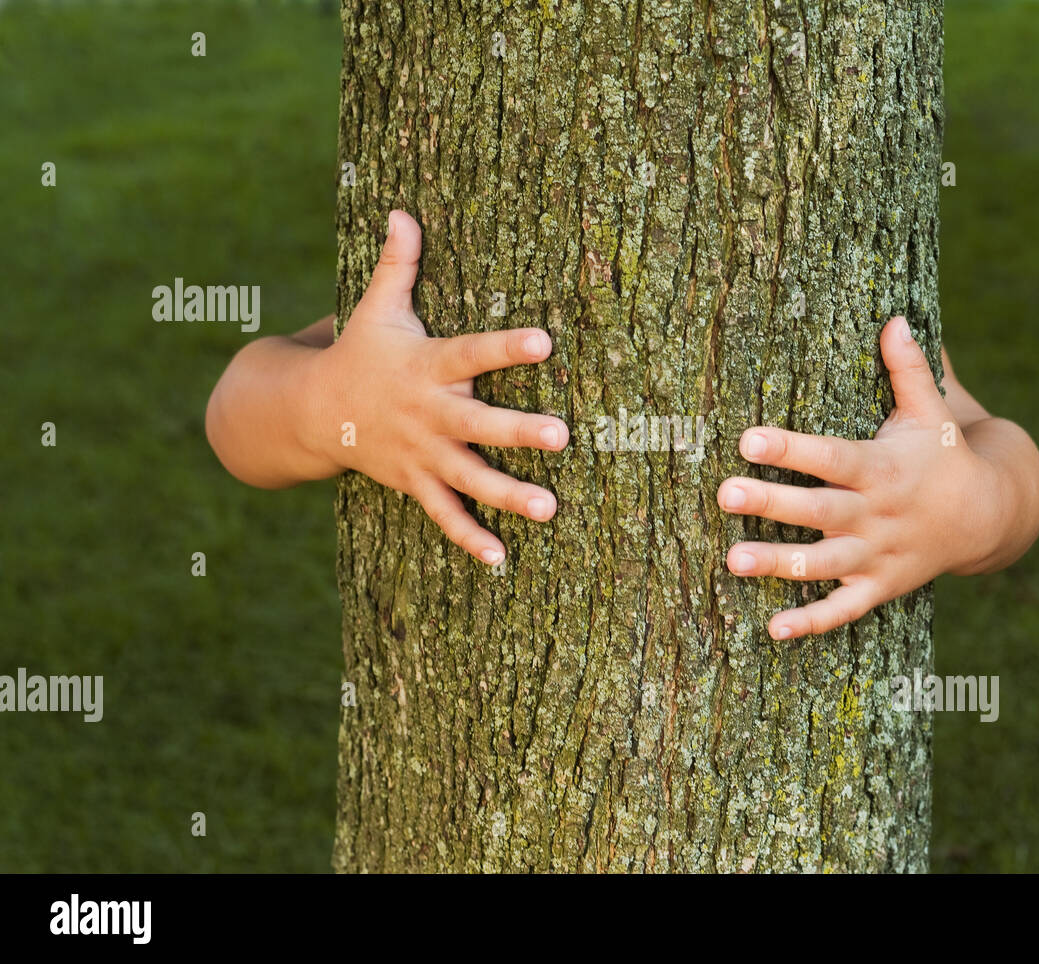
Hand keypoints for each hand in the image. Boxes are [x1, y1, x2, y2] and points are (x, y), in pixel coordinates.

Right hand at [306, 210, 568, 564]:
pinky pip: (444, 515)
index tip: (546, 340)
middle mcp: (428, 414)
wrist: (309, 414)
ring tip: (550, 509)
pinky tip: (501, 559)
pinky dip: (469, 538)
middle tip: (562, 436)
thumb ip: (399, 264)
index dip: (506, 347)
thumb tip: (402, 210)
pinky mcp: (415, 483)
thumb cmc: (359, 354)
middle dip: (518, 431)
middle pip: (478, 424)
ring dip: (508, 495)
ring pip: (469, 478)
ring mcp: (422, 454)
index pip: (471, 353)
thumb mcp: (375, 308)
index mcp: (426, 367)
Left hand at [717, 316, 1002, 639]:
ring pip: (823, 564)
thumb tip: (894, 318)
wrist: (989, 518)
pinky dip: (811, 623)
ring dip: (778, 564)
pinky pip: (843, 610)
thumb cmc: (944, 454)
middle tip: (725, 493)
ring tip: (731, 560)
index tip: (747, 438)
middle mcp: (875, 514)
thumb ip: (909, 369)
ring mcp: (876, 555)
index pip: (830, 457)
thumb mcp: (932, 411)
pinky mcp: (878, 588)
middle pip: (818, 510)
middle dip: (771, 503)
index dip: (791, 448)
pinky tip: (772, 629)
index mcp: (881, 468)